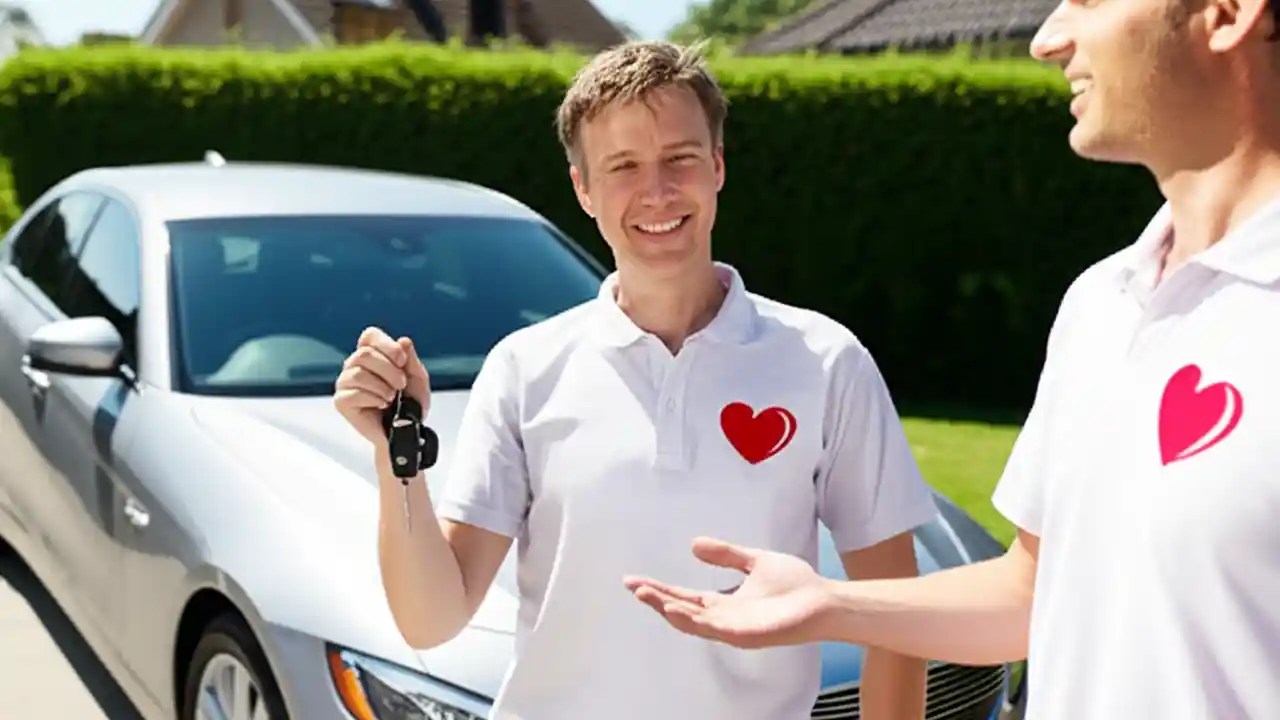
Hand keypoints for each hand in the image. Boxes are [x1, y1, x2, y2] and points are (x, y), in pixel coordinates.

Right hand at [334, 326, 430, 445]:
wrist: (405, 432)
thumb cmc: (410, 404)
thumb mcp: (417, 379)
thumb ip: (411, 360)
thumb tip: (403, 341)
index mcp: (373, 355)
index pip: (370, 336)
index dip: (386, 345)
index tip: (402, 361)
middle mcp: (355, 365)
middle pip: (364, 353)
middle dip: (390, 370)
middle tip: (401, 385)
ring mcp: (345, 383)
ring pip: (358, 373)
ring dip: (383, 386)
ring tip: (392, 397)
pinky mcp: (342, 401)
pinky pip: (354, 393)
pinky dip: (374, 399)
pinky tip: (381, 405)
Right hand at [624, 537, 835, 648]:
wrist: (823, 599)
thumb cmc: (795, 584)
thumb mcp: (754, 560)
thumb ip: (726, 555)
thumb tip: (694, 544)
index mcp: (724, 602)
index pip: (684, 596)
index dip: (660, 588)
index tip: (635, 580)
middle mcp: (723, 617)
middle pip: (681, 609)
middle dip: (656, 598)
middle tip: (633, 585)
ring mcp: (732, 628)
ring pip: (692, 621)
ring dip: (667, 609)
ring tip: (646, 594)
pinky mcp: (744, 634)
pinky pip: (712, 629)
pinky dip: (691, 620)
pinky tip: (676, 609)